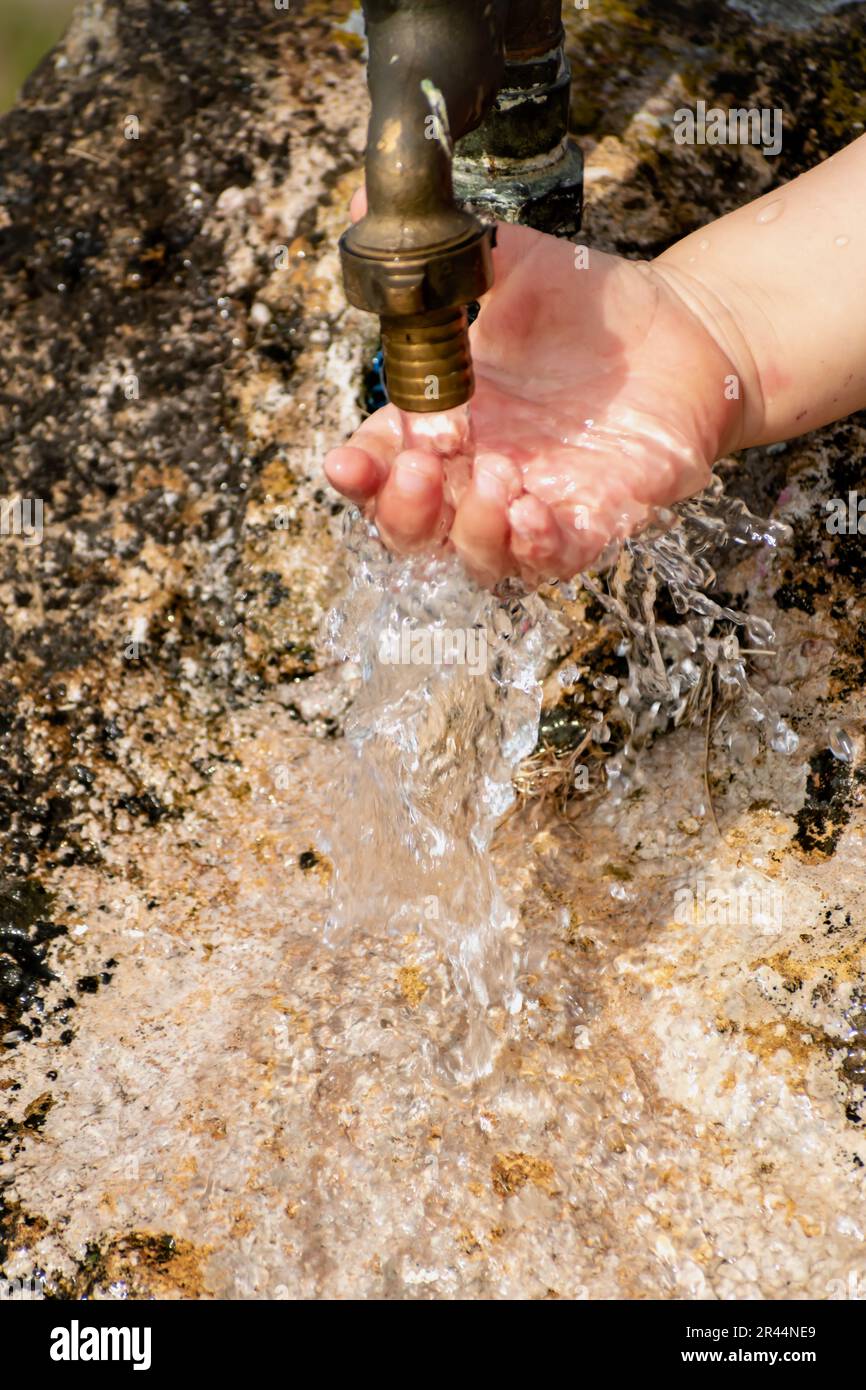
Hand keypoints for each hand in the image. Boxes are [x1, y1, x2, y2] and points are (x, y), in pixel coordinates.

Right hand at [325, 213, 744, 585]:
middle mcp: (476, 473)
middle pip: (412, 529)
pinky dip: (534, 550)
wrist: (685, 328)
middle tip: (423, 467)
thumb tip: (364, 202)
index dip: (357, 474)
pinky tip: (533, 512)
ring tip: (495, 478)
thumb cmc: (589, 306)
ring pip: (474, 559)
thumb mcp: (511, 265)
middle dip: (402, 512)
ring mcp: (531, 504)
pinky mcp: (590, 522)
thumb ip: (444, 249)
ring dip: (470, 532)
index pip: (380, 466)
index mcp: (443, 421)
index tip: (347, 464)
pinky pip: (551, 563)